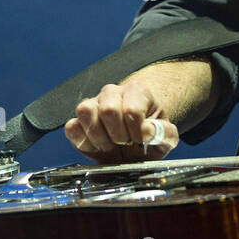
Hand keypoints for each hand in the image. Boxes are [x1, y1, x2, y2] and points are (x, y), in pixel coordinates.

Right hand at [64, 81, 179, 163]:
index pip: (131, 110)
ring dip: (100, 138)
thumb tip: (148, 131)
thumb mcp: (166, 138)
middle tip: (125, 142)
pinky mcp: (77, 120)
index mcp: (137, 91)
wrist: (134, 144)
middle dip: (118, 135)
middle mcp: (112, 92)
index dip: (136, 131)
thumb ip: (165, 134)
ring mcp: (92, 103)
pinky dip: (84, 143)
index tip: (141, 140)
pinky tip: (98, 147)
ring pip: (85, 111)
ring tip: (111, 145)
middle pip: (108, 110)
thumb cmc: (149, 137)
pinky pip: (72, 127)